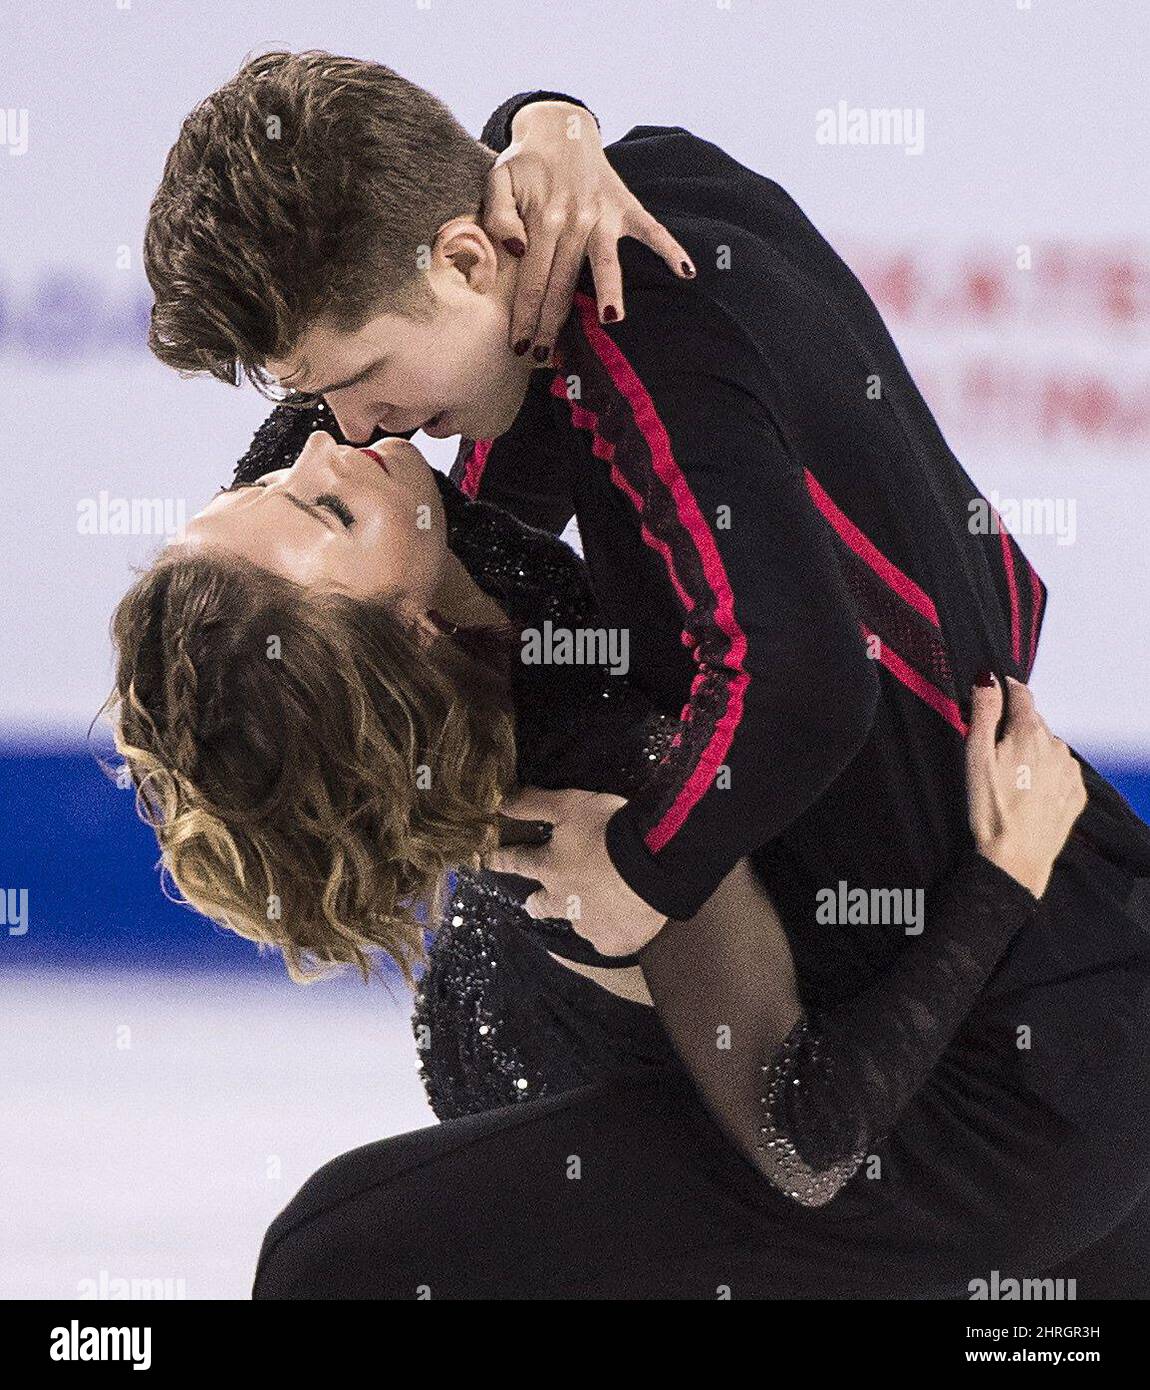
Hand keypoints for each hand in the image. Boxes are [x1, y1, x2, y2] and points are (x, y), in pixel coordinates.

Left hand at [481, 100, 695, 362]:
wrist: (560, 127)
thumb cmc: (524, 165)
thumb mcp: (498, 180)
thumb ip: (499, 214)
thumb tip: (516, 248)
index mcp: (543, 218)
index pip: (532, 279)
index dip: (525, 315)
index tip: (520, 347)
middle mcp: (576, 220)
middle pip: (564, 282)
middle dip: (554, 323)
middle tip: (546, 358)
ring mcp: (605, 215)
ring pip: (606, 262)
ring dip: (609, 289)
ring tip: (610, 318)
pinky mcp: (628, 208)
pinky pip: (653, 231)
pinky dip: (670, 249)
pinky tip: (686, 273)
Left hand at [482, 786, 667, 956]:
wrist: (654, 862)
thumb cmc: (610, 829)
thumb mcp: (570, 804)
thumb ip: (535, 803)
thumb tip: (500, 802)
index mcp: (549, 867)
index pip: (518, 862)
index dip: (502, 859)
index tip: (489, 862)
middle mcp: (562, 900)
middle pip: (542, 904)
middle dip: (537, 902)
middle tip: (534, 902)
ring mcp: (588, 925)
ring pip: (577, 921)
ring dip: (582, 912)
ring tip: (597, 904)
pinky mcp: (614, 942)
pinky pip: (607, 940)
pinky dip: (612, 931)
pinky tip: (623, 922)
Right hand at [965, 674, 1087, 898]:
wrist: (1016, 858)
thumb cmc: (990, 808)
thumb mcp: (975, 756)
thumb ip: (983, 712)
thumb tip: (987, 677)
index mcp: (1028, 732)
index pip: (1021, 694)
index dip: (1006, 688)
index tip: (994, 690)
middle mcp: (1055, 745)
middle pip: (1033, 722)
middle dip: (1015, 725)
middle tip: (993, 745)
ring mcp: (1068, 770)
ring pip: (1048, 746)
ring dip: (1031, 749)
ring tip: (1011, 774)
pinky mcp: (1075, 793)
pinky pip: (1060, 770)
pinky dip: (1045, 772)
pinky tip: (1028, 790)